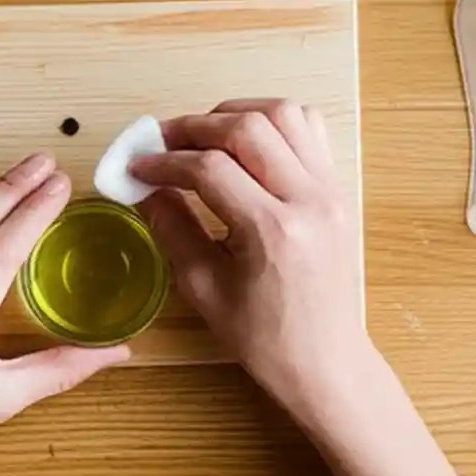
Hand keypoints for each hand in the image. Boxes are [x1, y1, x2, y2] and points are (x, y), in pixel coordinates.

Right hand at [131, 99, 366, 403]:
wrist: (326, 362)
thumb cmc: (265, 339)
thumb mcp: (205, 289)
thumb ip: (173, 229)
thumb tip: (145, 187)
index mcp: (273, 231)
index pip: (210, 168)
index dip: (164, 161)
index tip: (137, 167)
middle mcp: (309, 200)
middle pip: (248, 127)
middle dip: (195, 127)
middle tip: (162, 142)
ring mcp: (330, 190)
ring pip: (285, 114)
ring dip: (237, 114)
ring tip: (204, 136)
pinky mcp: (338, 189)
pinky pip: (310, 131)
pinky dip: (274, 123)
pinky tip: (246, 143)